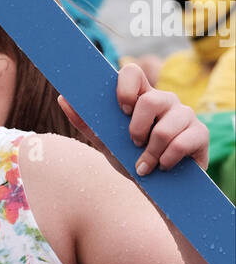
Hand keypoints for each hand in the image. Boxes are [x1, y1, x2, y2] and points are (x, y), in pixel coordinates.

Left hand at [57, 63, 208, 173]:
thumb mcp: (106, 143)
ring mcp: (186, 115)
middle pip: (150, 100)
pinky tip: (163, 167)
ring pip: (164, 128)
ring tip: (146, 166)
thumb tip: (63, 98)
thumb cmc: (131, 160)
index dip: (124, 88)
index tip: (120, 111)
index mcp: (140, 97)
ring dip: (150, 154)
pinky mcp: (201, 134)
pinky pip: (182, 143)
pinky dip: (167, 160)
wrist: (158, 191)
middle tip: (133, 145)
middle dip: (136, 129)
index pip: (132, 73)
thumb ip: (87, 122)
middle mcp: (165, 100)